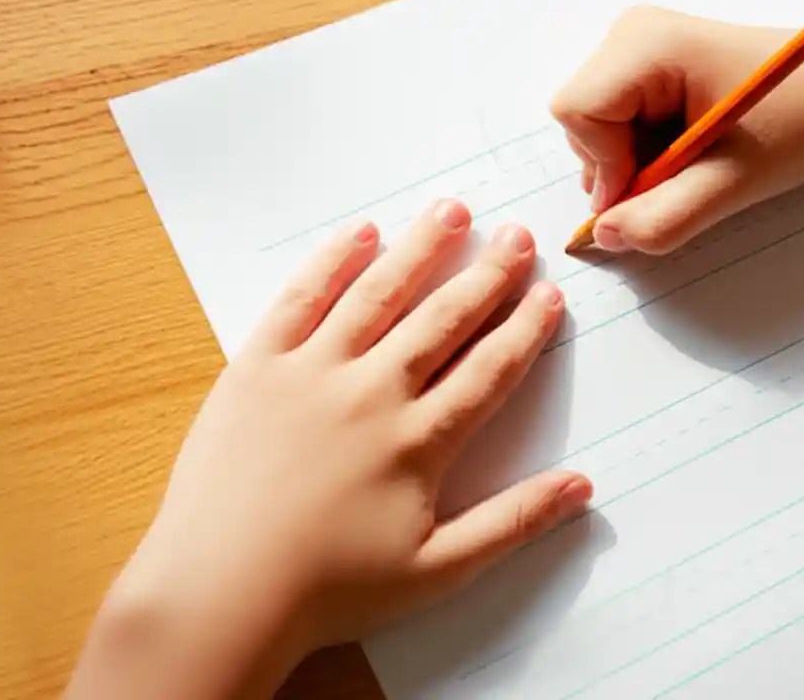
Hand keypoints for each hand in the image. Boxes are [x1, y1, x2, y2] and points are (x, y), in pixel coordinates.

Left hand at [67, 201, 592, 698]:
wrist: (221, 592)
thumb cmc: (330, 589)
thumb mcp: (437, 571)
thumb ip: (513, 522)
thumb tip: (582, 487)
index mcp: (418, 440)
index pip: (488, 371)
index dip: (524, 330)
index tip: (549, 295)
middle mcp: (371, 392)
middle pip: (442, 320)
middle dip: (487, 275)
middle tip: (517, 238)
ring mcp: (311, 372)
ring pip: (378, 294)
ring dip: (420, 249)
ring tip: (453, 211)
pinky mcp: (257, 367)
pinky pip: (301, 299)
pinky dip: (333, 261)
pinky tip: (362, 232)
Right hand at [551, 6, 803, 253]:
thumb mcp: (733, 182)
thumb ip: (665, 217)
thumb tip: (607, 236)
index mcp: (647, 44)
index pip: (577, 114)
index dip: (605, 168)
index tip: (653, 193)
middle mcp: (633, 35)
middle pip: (581, 122)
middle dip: (621, 168)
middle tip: (687, 179)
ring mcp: (640, 47)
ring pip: (597, 129)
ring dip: (637, 165)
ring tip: (698, 164)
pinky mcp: (652, 66)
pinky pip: (620, 124)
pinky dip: (648, 153)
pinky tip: (693, 153)